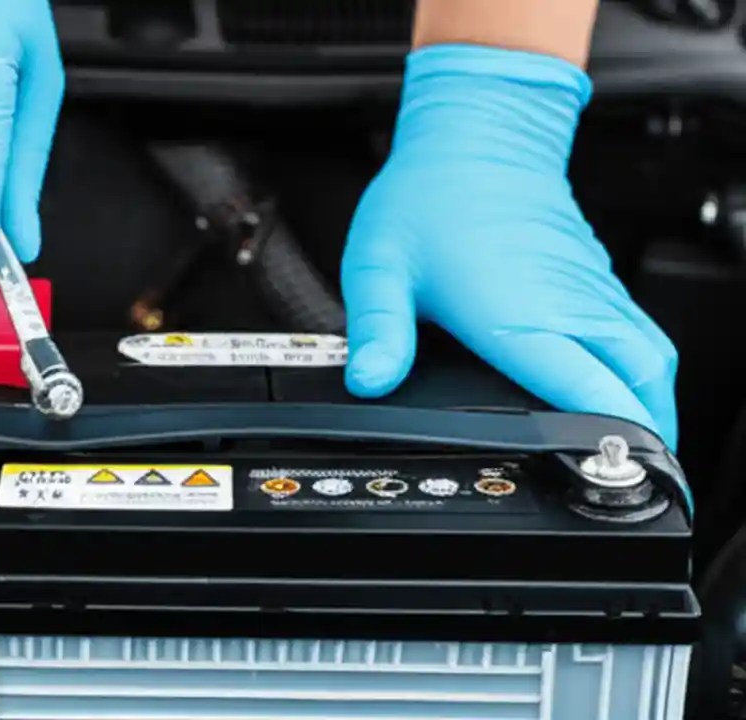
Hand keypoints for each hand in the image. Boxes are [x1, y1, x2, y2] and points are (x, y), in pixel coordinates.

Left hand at [342, 44, 678, 448]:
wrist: (476, 132)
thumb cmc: (429, 195)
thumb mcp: (379, 267)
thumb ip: (377, 332)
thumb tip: (371, 382)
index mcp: (519, 311)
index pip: (586, 388)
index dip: (609, 439)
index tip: (617, 474)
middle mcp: (568, 305)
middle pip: (642, 381)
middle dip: (649, 437)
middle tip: (635, 478)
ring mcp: (589, 291)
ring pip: (651, 358)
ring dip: (653, 405)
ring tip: (634, 449)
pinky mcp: (595, 281)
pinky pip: (638, 333)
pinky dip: (640, 371)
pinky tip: (616, 391)